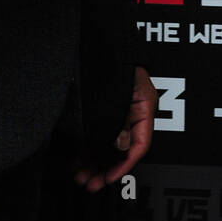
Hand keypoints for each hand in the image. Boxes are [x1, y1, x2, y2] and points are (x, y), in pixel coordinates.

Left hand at [73, 67, 157, 193]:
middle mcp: (133, 111)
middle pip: (122, 149)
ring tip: (80, 176)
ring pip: (108, 144)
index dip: (124, 165)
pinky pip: (98, 134)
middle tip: (90, 183)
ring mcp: (118, 111)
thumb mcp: (119, 91)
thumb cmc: (111, 56)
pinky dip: (88, 148)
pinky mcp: (102, 109)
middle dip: (105, 168)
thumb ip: (120, 119)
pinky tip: (77, 160)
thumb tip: (120, 146)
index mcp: (144, 105)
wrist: (99, 37)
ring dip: (94, 161)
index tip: (110, 178)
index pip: (140, 144)